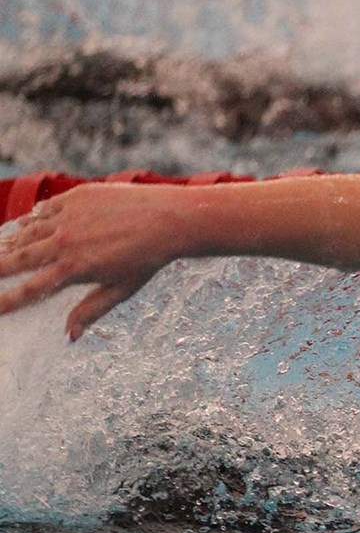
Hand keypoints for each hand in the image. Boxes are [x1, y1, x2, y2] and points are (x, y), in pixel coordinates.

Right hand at [0, 184, 183, 340]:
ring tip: (2, 250)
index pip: (31, 288)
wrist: (170, 219)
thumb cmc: (148, 259)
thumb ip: (91, 310)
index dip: (8, 300)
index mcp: (74, 269)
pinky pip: (45, 210)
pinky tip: (24, 225)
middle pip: (19, 258)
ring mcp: (68, 217)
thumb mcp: (121, 290)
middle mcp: (65, 242)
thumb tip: (69, 335)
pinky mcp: (75, 198)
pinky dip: (32, 220)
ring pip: (28, 232)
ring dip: (12, 243)